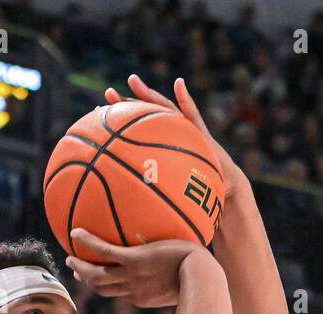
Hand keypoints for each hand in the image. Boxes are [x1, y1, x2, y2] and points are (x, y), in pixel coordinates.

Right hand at [67, 229, 208, 307]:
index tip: (99, 282)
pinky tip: (75, 232)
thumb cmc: (203, 278)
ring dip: (80, 268)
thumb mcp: (189, 282)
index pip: (120, 294)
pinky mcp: (133, 261)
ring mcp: (131, 276)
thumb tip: (190, 265)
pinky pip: (103, 251)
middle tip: (76, 273)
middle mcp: (132, 290)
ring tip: (70, 258)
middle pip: (103, 289)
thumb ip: (182, 276)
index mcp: (143, 297)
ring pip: (96, 276)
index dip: (107, 289)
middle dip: (88, 282)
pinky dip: (87, 244)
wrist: (202, 277)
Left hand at [104, 75, 243, 196]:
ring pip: (162, 110)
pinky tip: (178, 83)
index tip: (97, 117)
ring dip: (148, 94)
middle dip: (125, 105)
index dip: (117, 126)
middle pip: (143, 119)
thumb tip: (121, 224)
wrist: (225, 194)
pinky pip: (192, 113)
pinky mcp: (201, 132)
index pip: (133, 136)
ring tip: (132, 80)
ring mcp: (184, 133)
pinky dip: (185, 98)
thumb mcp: (169, 202)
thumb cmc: (197, 200)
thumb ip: (149, 203)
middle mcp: (169, 139)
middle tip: (107, 95)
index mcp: (159, 153)